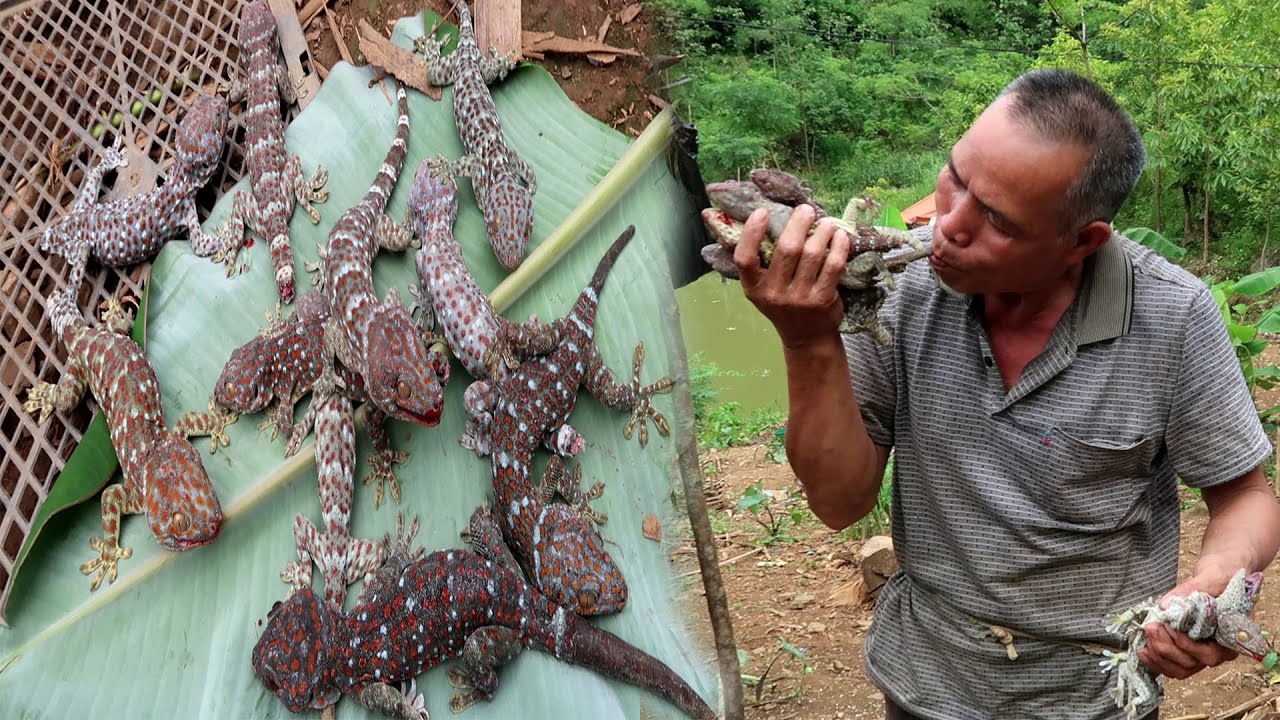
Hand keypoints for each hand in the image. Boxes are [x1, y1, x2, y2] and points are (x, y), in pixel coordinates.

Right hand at [732, 204, 851, 349]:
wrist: (807, 338)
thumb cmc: (783, 305)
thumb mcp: (763, 290)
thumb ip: (762, 263)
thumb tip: (766, 219)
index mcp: (754, 288)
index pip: (745, 259)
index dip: (751, 234)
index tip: (762, 212)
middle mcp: (774, 294)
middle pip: (786, 250)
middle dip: (798, 223)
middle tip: (806, 210)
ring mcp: (800, 298)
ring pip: (812, 254)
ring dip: (822, 232)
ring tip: (826, 223)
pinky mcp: (823, 299)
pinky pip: (833, 266)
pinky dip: (838, 247)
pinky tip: (840, 237)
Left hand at [1137, 572, 1237, 678]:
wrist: (1219, 577)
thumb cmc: (1221, 578)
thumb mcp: (1211, 578)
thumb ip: (1191, 590)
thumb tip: (1165, 605)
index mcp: (1232, 637)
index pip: (1210, 654)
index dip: (1187, 646)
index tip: (1169, 626)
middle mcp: (1220, 651)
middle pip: (1192, 663)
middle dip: (1167, 647)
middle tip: (1151, 627)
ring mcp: (1203, 654)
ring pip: (1181, 669)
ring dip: (1159, 655)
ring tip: (1146, 634)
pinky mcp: (1189, 652)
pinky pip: (1173, 666)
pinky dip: (1156, 661)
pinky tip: (1142, 651)